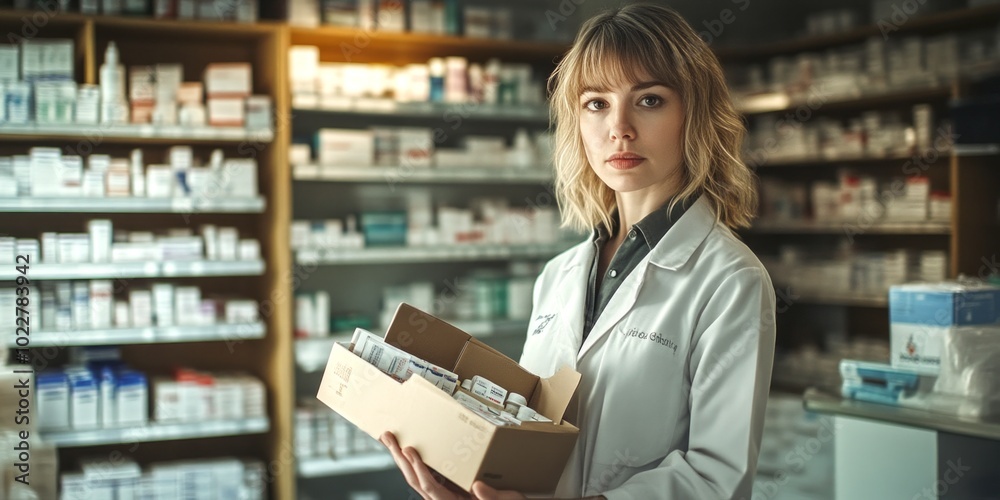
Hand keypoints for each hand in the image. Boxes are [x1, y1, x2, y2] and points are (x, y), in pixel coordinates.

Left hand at [380, 432, 526, 499]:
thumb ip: (490, 497)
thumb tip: (477, 486)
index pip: (430, 487)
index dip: (419, 469)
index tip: (409, 451)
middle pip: (415, 479)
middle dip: (400, 458)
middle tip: (388, 437)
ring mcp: (442, 494)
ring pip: (416, 476)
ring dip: (402, 458)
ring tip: (390, 439)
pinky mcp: (446, 489)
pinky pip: (425, 473)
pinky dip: (415, 460)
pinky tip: (409, 449)